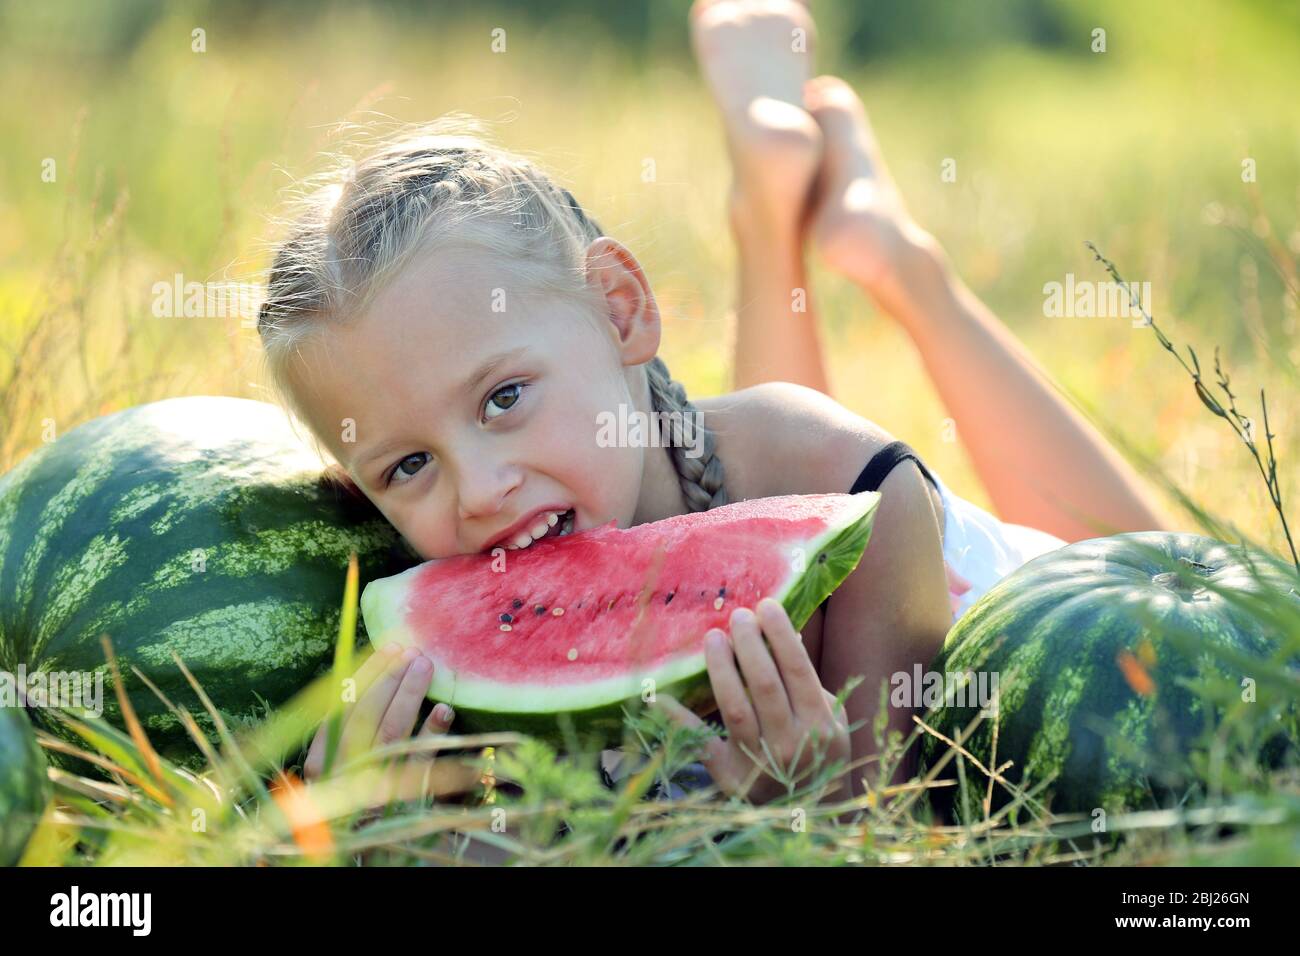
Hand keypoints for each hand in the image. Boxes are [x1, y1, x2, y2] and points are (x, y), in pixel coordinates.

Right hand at [303, 643, 455, 798]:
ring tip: (426, 667)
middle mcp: (341, 773)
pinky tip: (445, 711)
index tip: (389, 647)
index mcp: (320, 762)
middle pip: (367, 717)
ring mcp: (370, 787)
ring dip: (410, 696)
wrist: (355, 843)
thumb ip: (346, 727)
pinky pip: (419, 765)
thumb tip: (376, 674)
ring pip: (391, 734)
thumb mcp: (336, 763)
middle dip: (392, 679)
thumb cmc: (348, 794)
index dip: (367, 675)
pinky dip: (431, 735)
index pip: (343, 707)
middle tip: (414, 652)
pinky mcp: (401, 802)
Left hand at [653, 597, 850, 804]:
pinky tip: (660, 695)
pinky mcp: (728, 776)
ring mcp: (759, 762)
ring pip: (735, 707)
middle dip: (749, 644)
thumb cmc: (817, 751)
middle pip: (765, 684)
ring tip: (713, 636)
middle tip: (737, 615)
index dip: (780, 635)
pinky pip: (701, 743)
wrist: (808, 812)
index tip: (765, 605)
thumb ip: (808, 681)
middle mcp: (791, 744)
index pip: (798, 670)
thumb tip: (783, 632)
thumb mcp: (829, 719)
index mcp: (820, 725)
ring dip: (721, 667)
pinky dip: (679, 719)